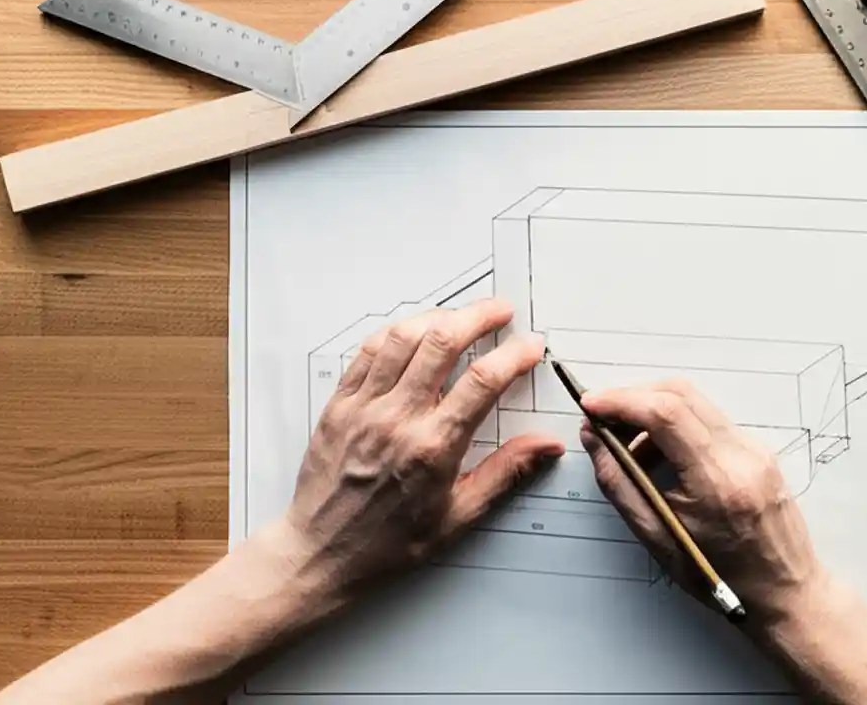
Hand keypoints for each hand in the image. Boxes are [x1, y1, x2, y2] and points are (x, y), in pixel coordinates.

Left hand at [287, 299, 563, 592]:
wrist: (321, 555)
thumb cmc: (387, 544)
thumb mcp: (458, 517)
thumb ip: (505, 473)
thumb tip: (545, 447)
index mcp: (432, 448)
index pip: (482, 382)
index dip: (513, 355)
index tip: (530, 346)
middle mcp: (396, 419)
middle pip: (442, 342)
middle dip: (478, 317)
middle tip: (500, 311)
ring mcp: (364, 408)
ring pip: (403, 337)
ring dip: (437, 317)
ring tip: (460, 316)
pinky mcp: (339, 405)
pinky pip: (368, 352)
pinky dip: (396, 333)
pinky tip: (413, 332)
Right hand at [579, 379, 824, 628]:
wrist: (784, 591)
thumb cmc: (721, 577)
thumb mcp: (657, 539)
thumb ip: (619, 485)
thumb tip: (594, 439)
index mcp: (717, 481)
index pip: (666, 414)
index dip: (622, 401)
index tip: (591, 405)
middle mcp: (742, 454)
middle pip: (681, 394)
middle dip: (634, 397)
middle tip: (605, 419)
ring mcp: (756, 448)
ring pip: (696, 403)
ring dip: (654, 413)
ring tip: (631, 449)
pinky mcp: (760, 450)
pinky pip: (710, 421)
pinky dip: (678, 428)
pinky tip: (662, 458)